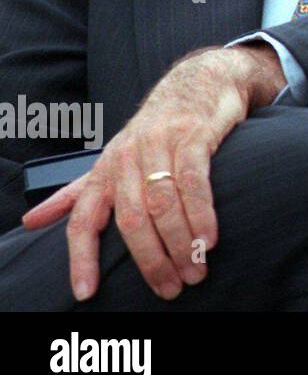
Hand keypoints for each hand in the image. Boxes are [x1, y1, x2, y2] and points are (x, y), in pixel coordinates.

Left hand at [22, 44, 284, 301]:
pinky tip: (209, 240)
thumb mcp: (113, 157)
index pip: (83, 219)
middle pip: (131, 219)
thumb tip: (32, 222)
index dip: (80, 258)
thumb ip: (78, 192)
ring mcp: (161, 144)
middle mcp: (128, 157)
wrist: (200, 81)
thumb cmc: (156, 127)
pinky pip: (195, 181)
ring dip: (181, 243)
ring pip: (163, 203)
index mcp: (105, 168)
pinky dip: (201, 213)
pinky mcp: (194, 135)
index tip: (86, 293)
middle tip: (171, 288)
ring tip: (195, 271)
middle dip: (151, 260)